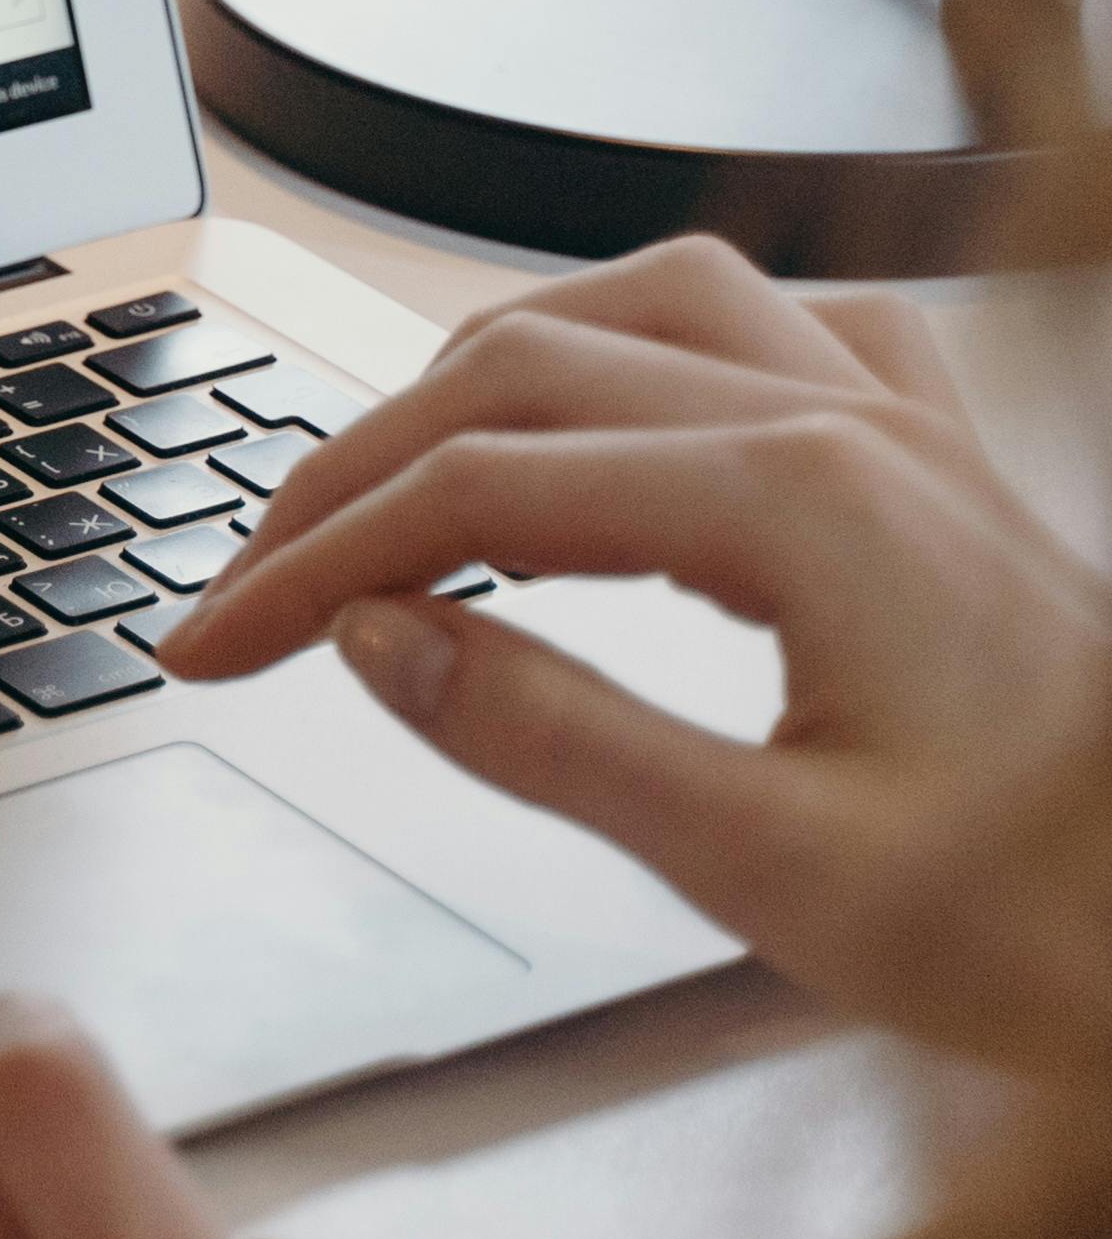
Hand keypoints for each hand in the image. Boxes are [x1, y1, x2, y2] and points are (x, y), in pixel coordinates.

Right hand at [160, 234, 1111, 1067]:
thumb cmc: (1056, 933)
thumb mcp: (773, 875)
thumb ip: (556, 737)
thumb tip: (382, 641)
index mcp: (800, 509)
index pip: (476, 492)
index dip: (313, 563)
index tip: (211, 644)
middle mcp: (849, 425)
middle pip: (523, 373)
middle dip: (354, 473)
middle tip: (252, 587)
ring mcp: (904, 427)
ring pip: (637, 305)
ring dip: (484, 375)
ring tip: (387, 479)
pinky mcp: (941, 465)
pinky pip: (772, 328)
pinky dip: (647, 349)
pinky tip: (617, 413)